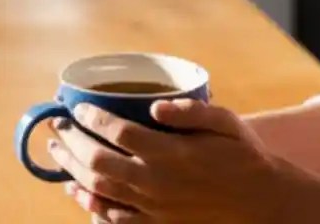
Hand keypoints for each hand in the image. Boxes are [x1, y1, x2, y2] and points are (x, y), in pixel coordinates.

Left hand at [46, 99, 283, 223]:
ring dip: (71, 169)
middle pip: (97, 160)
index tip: (78, 106)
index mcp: (171, 152)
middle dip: (72, 141)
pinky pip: (113, 218)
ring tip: (57, 154)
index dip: (92, 117)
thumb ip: (192, 111)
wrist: (261, 203)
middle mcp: (155, 181)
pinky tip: (76, 190)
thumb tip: (154, 106)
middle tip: (59, 127)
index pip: (117, 131)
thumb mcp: (227, 122)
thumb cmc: (245, 156)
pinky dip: (89, 204)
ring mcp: (153, 207)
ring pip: (98, 189)